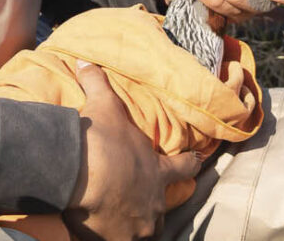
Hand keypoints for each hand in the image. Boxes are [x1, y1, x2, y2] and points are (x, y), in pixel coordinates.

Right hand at [65, 61, 200, 240]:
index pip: (185, 166)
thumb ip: (97, 83)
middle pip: (163, 208)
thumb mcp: (103, 106)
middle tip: (141, 199)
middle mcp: (154, 203)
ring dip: (133, 225)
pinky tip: (96, 230)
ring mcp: (138, 227)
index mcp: (158, 171)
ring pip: (143, 231)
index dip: (191, 163)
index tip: (199, 162)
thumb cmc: (102, 140)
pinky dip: (108, 236)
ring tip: (118, 219)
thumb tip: (86, 61)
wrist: (84, 177)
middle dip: (154, 203)